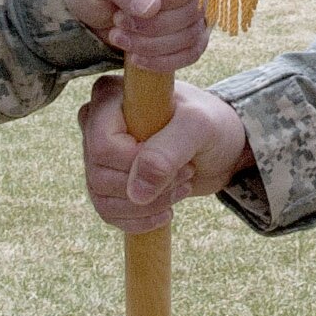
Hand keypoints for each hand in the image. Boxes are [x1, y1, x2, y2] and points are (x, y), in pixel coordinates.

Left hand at [62, 0, 209, 71]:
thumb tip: (151, 6)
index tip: (130, 8)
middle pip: (193, 10)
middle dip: (153, 26)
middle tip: (117, 22)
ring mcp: (193, 6)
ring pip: (192, 34)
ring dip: (153, 45)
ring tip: (117, 37)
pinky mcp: (189, 31)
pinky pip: (191, 52)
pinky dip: (164, 61)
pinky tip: (135, 58)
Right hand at [78, 76, 250, 232]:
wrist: (219, 145)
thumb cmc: (210, 123)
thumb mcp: (197, 127)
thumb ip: (167, 152)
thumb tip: (136, 191)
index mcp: (110, 95)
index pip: (102, 145)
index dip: (136, 164)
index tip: (179, 159)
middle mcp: (95, 122)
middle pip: (100, 175)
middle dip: (150, 187)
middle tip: (186, 173)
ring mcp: (98, 153)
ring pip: (101, 198)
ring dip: (147, 205)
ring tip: (180, 188)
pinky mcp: (107, 179)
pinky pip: (107, 212)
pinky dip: (139, 219)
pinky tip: (165, 209)